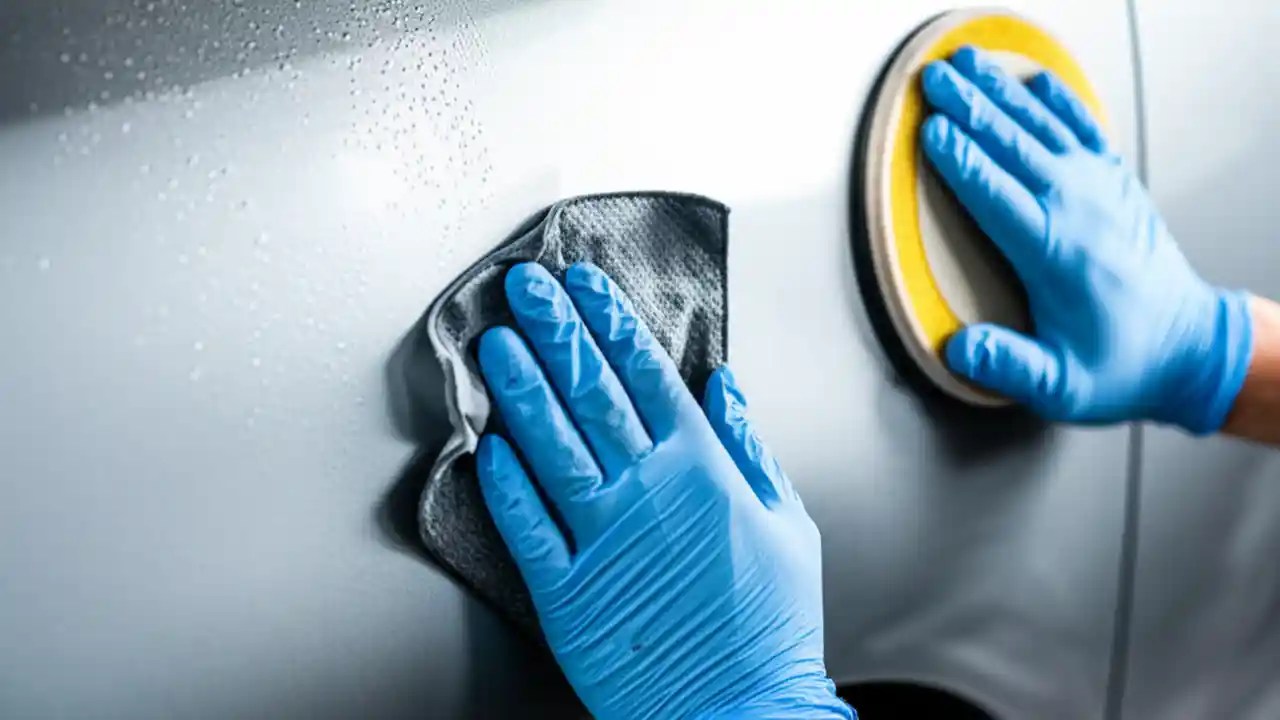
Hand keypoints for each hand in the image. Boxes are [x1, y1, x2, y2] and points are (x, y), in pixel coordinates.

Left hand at [475, 262, 851, 719]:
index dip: (608, 322)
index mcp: (703, 469)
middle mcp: (649, 491)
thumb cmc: (770, 624)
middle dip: (554, 331)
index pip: (645, 374)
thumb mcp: (789, 523)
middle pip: (590, 393)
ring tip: (494, 343)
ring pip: (551, 447)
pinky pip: (528, 526)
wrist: (743, 709)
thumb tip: (723, 384)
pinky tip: (487, 444)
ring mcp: (604, 540)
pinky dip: (505, 484)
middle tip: (524, 287)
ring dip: (519, 389)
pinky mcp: (568, 592)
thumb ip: (749, 446)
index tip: (581, 283)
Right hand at [920, 46, 1252, 433]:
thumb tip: (960, 348)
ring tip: (966, 66)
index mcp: (1056, 253)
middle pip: (1013, 145)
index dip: (961, 160)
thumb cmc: (1122, 361)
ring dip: (999, 93)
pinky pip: (1082, 127)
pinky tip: (1034, 82)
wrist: (1189, 346)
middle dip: (968, 108)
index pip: (997, 194)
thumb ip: (1009, 366)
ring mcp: (1099, 189)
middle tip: (933, 83)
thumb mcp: (1061, 386)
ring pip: (1041, 126)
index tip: (932, 133)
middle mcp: (1078, 209)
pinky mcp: (1114, 183)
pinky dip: (1057, 100)